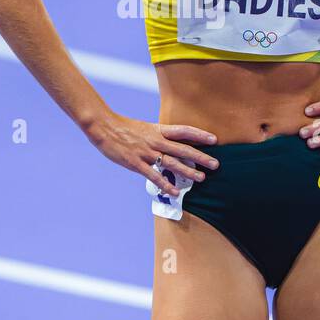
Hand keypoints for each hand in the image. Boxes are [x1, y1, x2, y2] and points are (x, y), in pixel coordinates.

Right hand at [86, 113, 218, 197]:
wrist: (104, 127)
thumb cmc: (124, 128)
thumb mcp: (145, 129)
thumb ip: (159, 136)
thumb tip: (171, 144)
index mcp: (158, 130)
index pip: (184, 131)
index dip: (199, 135)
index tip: (214, 139)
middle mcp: (156, 141)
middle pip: (183, 149)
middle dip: (201, 157)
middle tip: (216, 164)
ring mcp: (147, 153)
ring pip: (172, 163)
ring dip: (188, 172)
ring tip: (201, 179)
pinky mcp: (137, 164)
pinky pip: (154, 176)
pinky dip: (166, 184)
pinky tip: (176, 192)